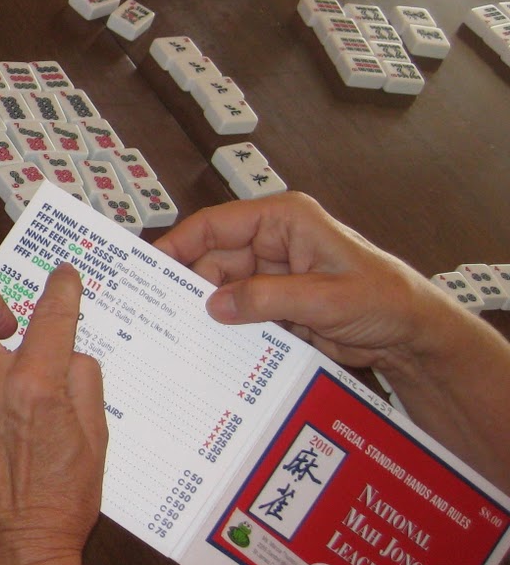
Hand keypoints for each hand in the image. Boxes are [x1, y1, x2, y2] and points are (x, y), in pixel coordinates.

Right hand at [153, 193, 449, 375]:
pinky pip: (239, 311)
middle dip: (193, 286)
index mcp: (283, 220)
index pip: (216, 225)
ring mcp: (272, 273)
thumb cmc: (384, 300)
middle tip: (161, 314)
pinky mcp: (276, 302)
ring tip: (181, 336)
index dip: (179, 244)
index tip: (149, 268)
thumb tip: (212, 306)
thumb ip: (266, 299)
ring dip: (210, 312)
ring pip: (223, 288)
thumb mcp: (324, 298)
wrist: (414, 336)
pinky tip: (209, 345)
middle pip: (213, 259)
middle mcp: (272, 241)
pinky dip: (227, 327)